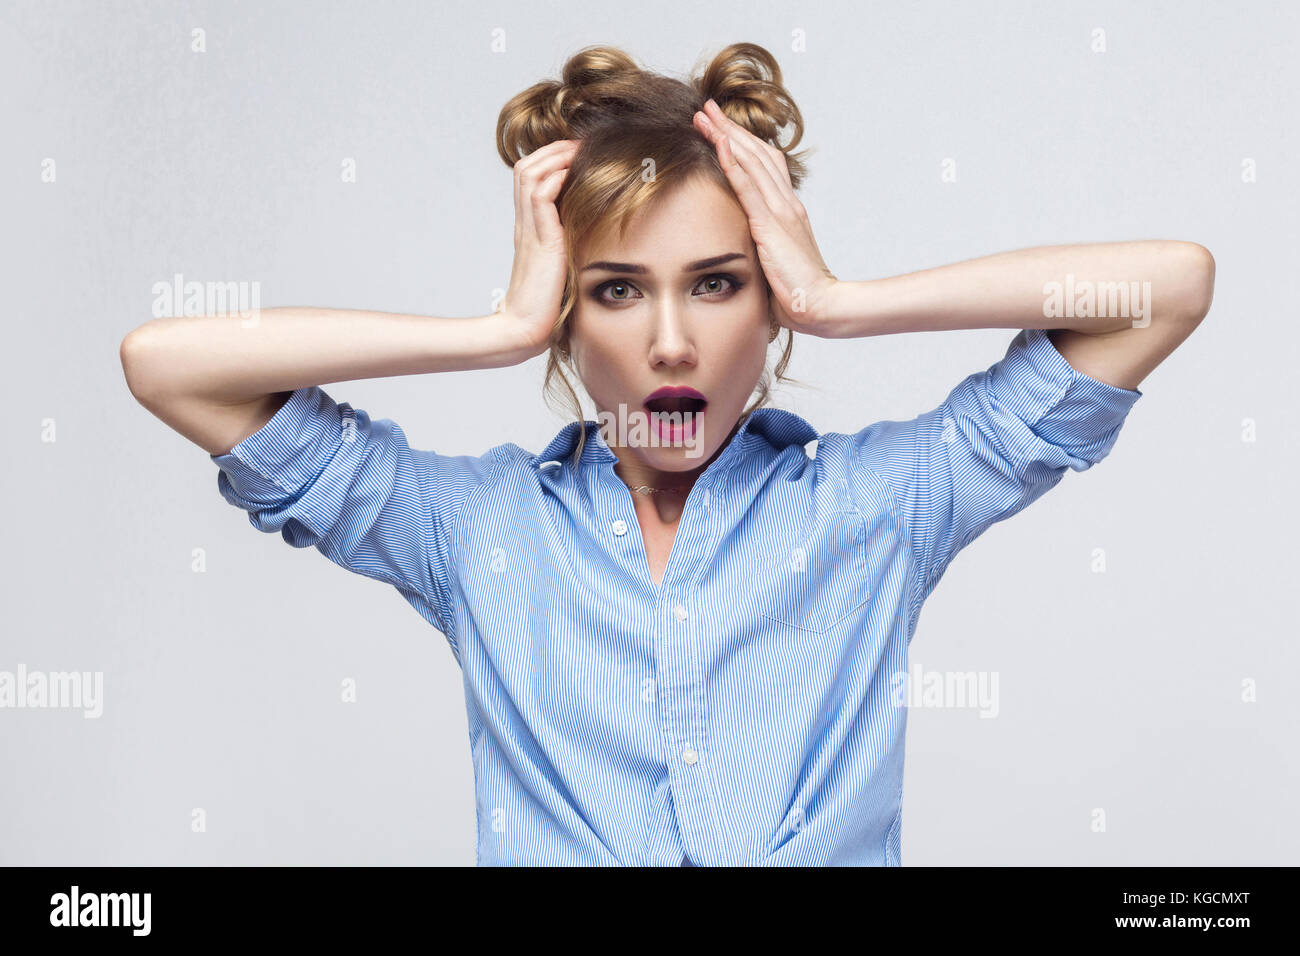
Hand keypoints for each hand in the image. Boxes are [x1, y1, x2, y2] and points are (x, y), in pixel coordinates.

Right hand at [501, 139, 578, 357]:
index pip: (531, 179)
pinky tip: (574, 175)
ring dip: (556, 156)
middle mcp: (525, 225)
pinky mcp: (540, 240)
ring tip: (580, 150)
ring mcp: (529, 230)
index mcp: (529, 230)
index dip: (552, 160)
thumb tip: (594, 246)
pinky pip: (540, 194)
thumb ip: (569, 253)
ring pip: (530, 172)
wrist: (526, 329)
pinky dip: (556, 177)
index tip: (580, 154)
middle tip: (582, 144)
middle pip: (525, 167)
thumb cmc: (546, 309)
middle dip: (554, 149)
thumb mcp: (561, 272)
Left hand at [693, 99, 839, 335]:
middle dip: (730, 129)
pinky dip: (732, 162)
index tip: (721, 128)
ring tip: (706, 117)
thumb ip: (764, 246)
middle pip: (756, 153)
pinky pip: (748, 186)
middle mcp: (786, 203)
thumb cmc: (798, 292)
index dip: (743, 143)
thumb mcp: (777, 261)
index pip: (766, 165)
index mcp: (788, 210)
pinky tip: (718, 144)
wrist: (819, 305)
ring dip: (726, 136)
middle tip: (708, 109)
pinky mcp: (770, 224)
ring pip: (751, 161)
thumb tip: (749, 248)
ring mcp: (780, 211)